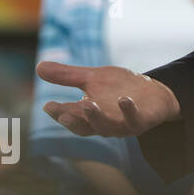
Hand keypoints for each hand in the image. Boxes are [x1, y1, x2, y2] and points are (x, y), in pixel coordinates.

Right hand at [37, 62, 180, 137]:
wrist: (155, 94)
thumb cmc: (121, 88)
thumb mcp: (93, 78)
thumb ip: (68, 76)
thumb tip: (38, 66)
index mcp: (89, 115)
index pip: (71, 116)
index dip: (59, 113)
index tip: (48, 105)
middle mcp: (104, 124)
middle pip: (85, 126)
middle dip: (73, 119)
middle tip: (62, 111)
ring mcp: (123, 124)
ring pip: (107, 127)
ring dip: (97, 117)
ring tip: (88, 104)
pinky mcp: (142, 121)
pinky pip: (135, 120)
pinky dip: (129, 111)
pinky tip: (125, 100)